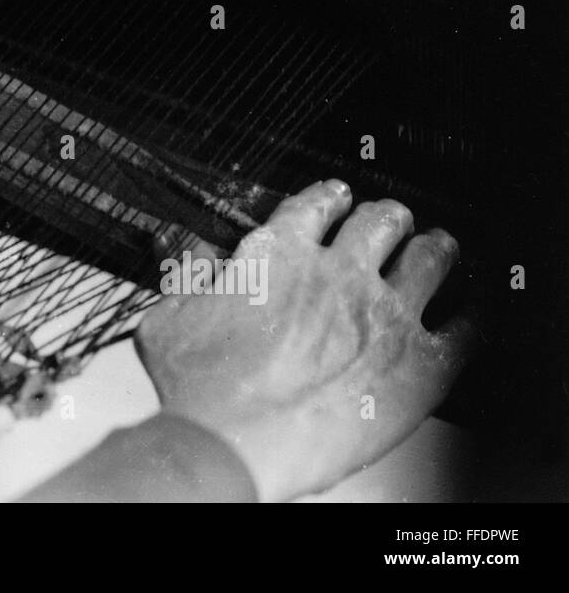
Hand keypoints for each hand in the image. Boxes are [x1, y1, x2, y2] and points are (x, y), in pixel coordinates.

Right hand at [136, 179, 474, 501]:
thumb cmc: (196, 388)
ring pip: (432, 257)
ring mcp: (384, 315)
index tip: (337, 199)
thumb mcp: (168, 315)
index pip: (318, 203)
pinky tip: (471, 314)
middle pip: (382, 220)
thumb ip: (181, 272)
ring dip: (435, 249)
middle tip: (391, 223)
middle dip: (388, 218)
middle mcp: (338, 272)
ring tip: (438, 250)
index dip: (331, 198)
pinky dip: (474, 314)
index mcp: (279, 254)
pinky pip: (469, 327)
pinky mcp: (420, 364)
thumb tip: (174, 246)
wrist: (228, 445)